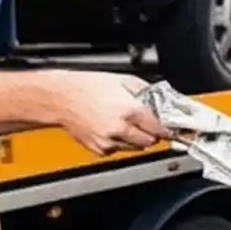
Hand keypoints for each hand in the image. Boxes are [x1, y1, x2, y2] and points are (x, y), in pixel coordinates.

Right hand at [51, 71, 168, 155]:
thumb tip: (159, 97)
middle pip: (150, 141)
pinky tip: (113, 129)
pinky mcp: (99, 149)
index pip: (159, 128)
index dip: (166, 127)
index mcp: (129, 110)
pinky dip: (120, 143)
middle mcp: (120, 129)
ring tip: (127, 124)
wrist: (61, 97)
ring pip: (135, 148)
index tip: (169, 127)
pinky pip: (117, 150)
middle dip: (152, 133)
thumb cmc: (87, 86)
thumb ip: (145, 90)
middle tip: (148, 124)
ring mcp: (109, 141)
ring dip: (137, 139)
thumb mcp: (122, 79)